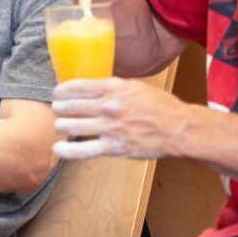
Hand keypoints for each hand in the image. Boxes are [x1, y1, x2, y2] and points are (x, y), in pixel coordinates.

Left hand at [50, 77, 189, 159]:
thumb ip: (112, 86)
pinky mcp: (114, 147)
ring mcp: (110, 127)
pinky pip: (83, 150)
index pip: (76, 86)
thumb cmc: (160, 106)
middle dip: (58, 108)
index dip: (60, 91)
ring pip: (71, 125)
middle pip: (69, 106)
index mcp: (114, 88)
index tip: (57, 94)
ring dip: (60, 125)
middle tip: (57, 109)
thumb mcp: (135, 86)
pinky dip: (67, 150)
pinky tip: (58, 148)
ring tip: (60, 125)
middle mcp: (109, 106)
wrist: (180, 128)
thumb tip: (91, 86)